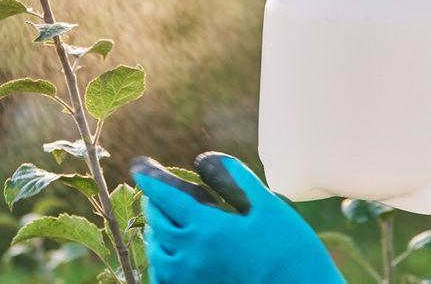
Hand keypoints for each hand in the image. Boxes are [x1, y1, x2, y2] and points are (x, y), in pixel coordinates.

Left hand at [130, 152, 342, 283]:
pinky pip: (163, 279)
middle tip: (155, 193)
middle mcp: (191, 255)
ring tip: (160, 222)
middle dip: (153, 203)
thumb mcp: (268, 207)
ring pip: (156, 253)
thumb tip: (207, 158)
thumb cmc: (291, 250)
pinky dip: (159, 263)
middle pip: (158, 223)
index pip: (166, 197)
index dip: (150, 180)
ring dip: (154, 233)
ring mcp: (190, 280)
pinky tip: (168, 256)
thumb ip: (236, 179)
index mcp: (207, 228)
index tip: (139, 168)